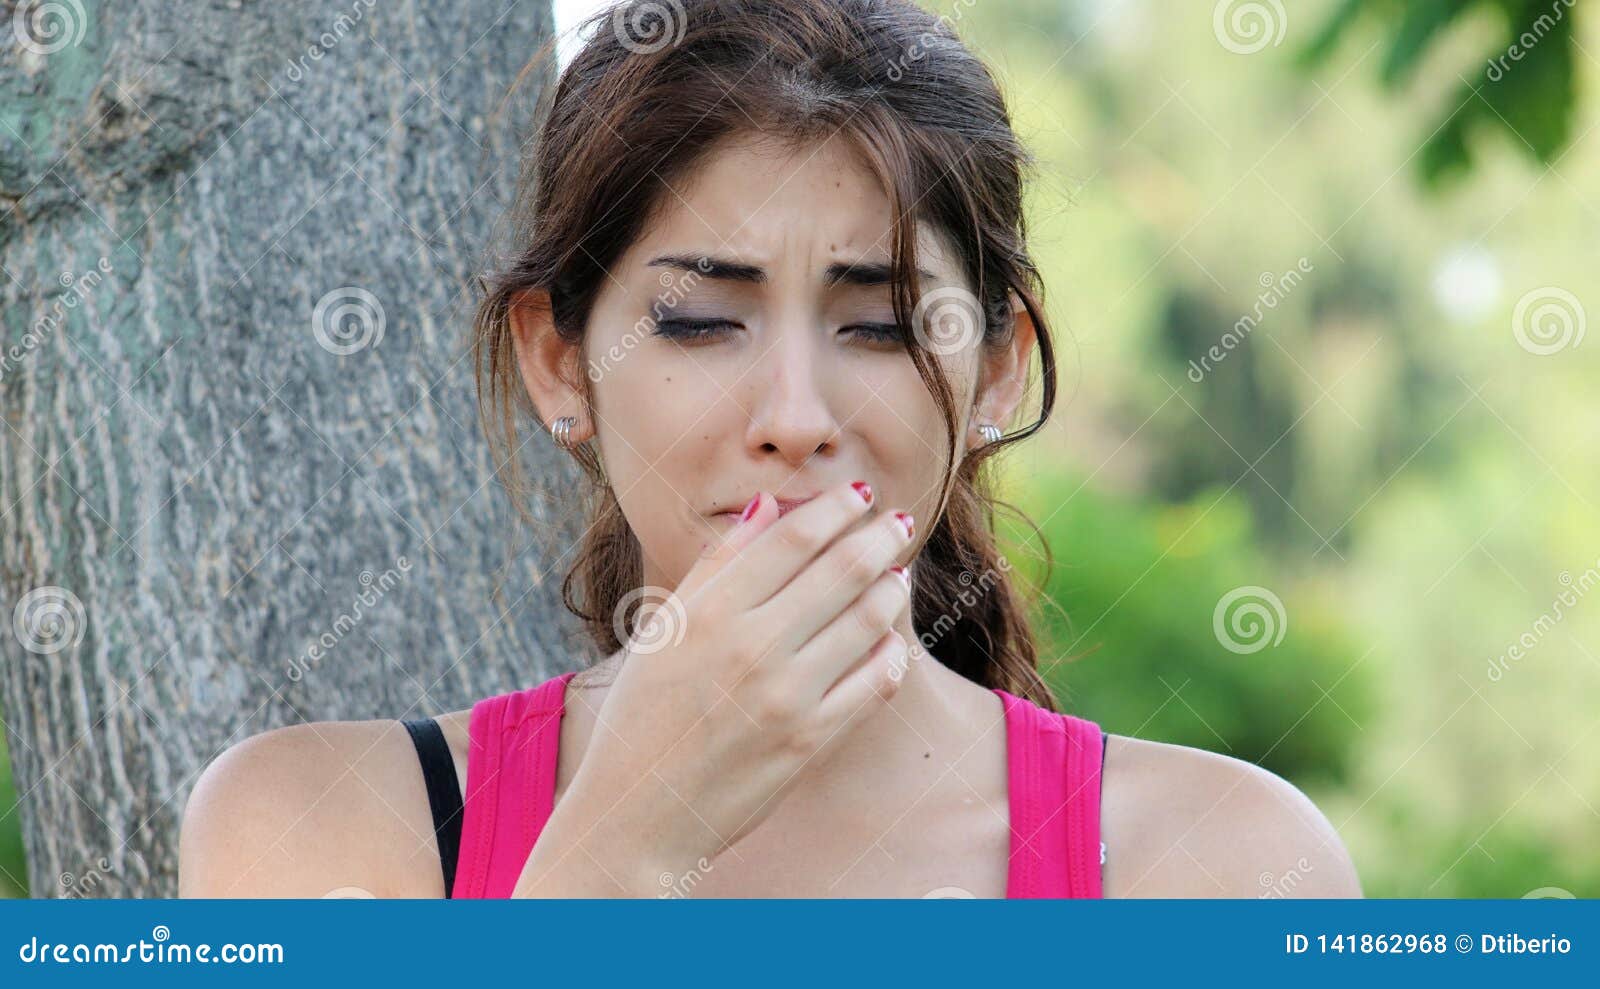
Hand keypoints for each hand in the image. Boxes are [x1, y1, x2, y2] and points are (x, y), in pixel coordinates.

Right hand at [515, 479, 914, 893]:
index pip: (793, 538)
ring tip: (898, 575)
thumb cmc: (643, 716)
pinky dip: (889, 652)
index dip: (836, 508)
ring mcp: (787, 696)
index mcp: (709, 612)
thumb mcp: (665, 631)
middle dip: (879, 537)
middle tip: (897, 522)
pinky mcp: (811, 741)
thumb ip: (718, 565)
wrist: (637, 815)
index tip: (860, 494)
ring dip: (892, 588)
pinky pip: (874, 683)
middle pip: (841, 570)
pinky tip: (888, 639)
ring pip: (867, 620)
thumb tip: (768, 507)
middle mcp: (751, 647)